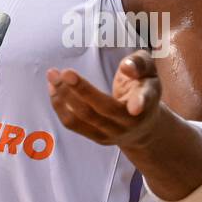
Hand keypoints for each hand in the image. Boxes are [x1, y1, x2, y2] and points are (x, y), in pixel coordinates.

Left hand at [47, 49, 161, 147]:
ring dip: (64, 97)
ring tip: (52, 75)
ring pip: (84, 118)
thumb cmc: (143, 88)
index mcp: (147, 102)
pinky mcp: (97, 138)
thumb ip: (140, 63)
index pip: (144, 101)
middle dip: (82, 90)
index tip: (135, 107)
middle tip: (65, 72)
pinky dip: (60, 106)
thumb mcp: (149, 71)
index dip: (140, 103)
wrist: (142, 126)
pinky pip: (73, 124)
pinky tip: (53, 88)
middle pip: (103, 110)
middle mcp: (129, 122)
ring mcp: (112, 133)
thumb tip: (127, 67)